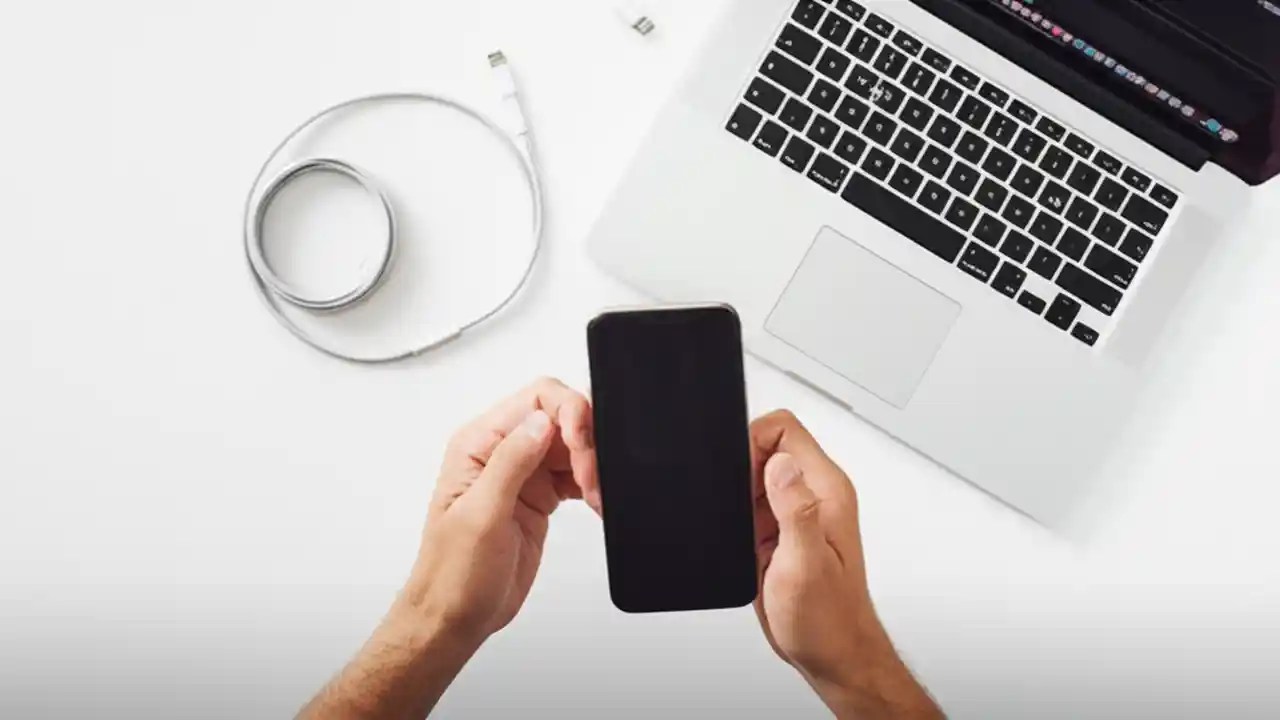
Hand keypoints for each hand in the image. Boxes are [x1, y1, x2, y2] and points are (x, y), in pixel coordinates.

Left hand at [299, 379, 596, 719]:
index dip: (569, 411)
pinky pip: (575, 474)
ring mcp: (522, 474)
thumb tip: (541, 420)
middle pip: (560, 416)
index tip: (584, 444)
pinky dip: (593, 485)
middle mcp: (501, 452)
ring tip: (596, 497)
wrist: (455, 617)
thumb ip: (511, 462)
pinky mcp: (539, 497)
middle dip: (587, 441)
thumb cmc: (452, 575)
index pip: (535, 398)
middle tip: (592, 478)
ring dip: (593, 465)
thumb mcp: (480, 516)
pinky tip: (596, 503)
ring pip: (573, 445)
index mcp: (478, 444)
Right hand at [751, 411, 940, 719]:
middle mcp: (812, 496)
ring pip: (753, 476)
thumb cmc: (828, 620)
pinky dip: (737, 517)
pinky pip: (749, 505)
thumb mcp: (806, 564)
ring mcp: (795, 513)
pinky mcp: (779, 532)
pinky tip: (744, 545)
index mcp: (826, 490)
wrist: (833, 655)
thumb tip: (780, 464)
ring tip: (746, 533)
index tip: (737, 471)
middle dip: (739, 470)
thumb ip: (794, 509)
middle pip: (764, 447)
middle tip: (741, 510)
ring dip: (737, 497)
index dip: (752, 440)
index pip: (784, 429)